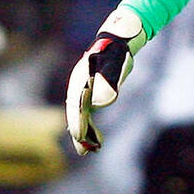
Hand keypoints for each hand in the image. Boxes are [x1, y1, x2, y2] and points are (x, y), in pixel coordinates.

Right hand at [65, 7, 145, 155]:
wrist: (116, 42)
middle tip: (84, 151)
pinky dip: (91, 127)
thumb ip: (109, 81)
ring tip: (91, 150)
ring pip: (81, 116)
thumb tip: (102, 102)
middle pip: (76, 113)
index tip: (80, 136)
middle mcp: (78, 87)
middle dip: (80, 132)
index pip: (76, 104)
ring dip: (85, 133)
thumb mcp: (114, 64)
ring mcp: (83, 92)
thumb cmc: (116, 52)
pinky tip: (96, 140)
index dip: (77, 121)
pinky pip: (88, 114)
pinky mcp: (91, 95)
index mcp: (80, 79)